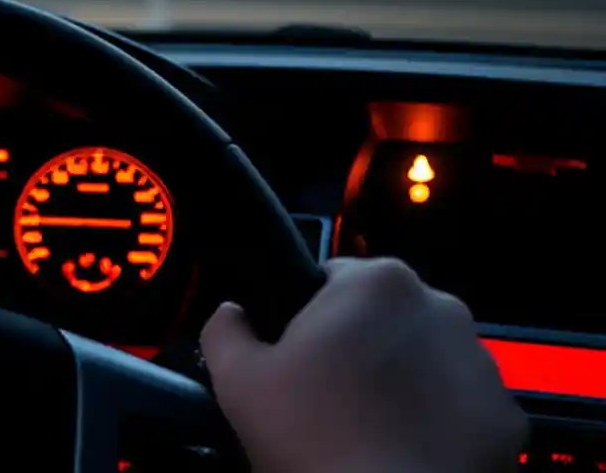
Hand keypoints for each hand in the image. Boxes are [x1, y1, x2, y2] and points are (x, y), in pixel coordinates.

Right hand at [201, 257, 526, 472]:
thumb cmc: (313, 438)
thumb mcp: (238, 380)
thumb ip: (225, 329)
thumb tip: (231, 314)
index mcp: (376, 283)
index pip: (333, 279)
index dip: (307, 319)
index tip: (297, 360)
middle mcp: (441, 309)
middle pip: (385, 319)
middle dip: (360, 349)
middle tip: (326, 400)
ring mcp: (482, 365)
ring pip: (427, 363)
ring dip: (402, 384)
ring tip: (366, 432)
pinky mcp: (507, 418)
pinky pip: (462, 410)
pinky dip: (438, 425)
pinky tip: (403, 452)